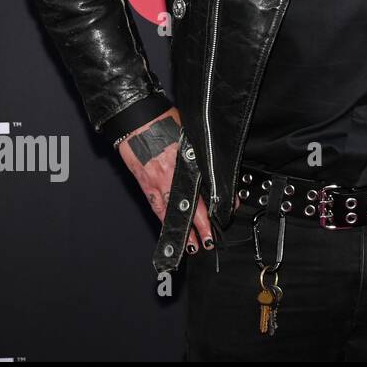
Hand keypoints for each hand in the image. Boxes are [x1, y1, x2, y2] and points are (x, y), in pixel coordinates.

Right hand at [116, 107, 212, 254]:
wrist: (137, 120)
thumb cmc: (164, 122)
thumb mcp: (191, 135)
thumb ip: (201, 154)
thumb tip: (216, 168)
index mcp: (188, 159)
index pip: (208, 186)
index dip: (219, 200)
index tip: (229, 211)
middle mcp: (173, 173)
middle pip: (192, 204)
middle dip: (202, 225)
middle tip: (211, 240)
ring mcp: (158, 181)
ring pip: (173, 211)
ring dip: (183, 230)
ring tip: (193, 246)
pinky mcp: (145, 184)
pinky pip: (157, 207)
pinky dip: (165, 222)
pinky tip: (171, 233)